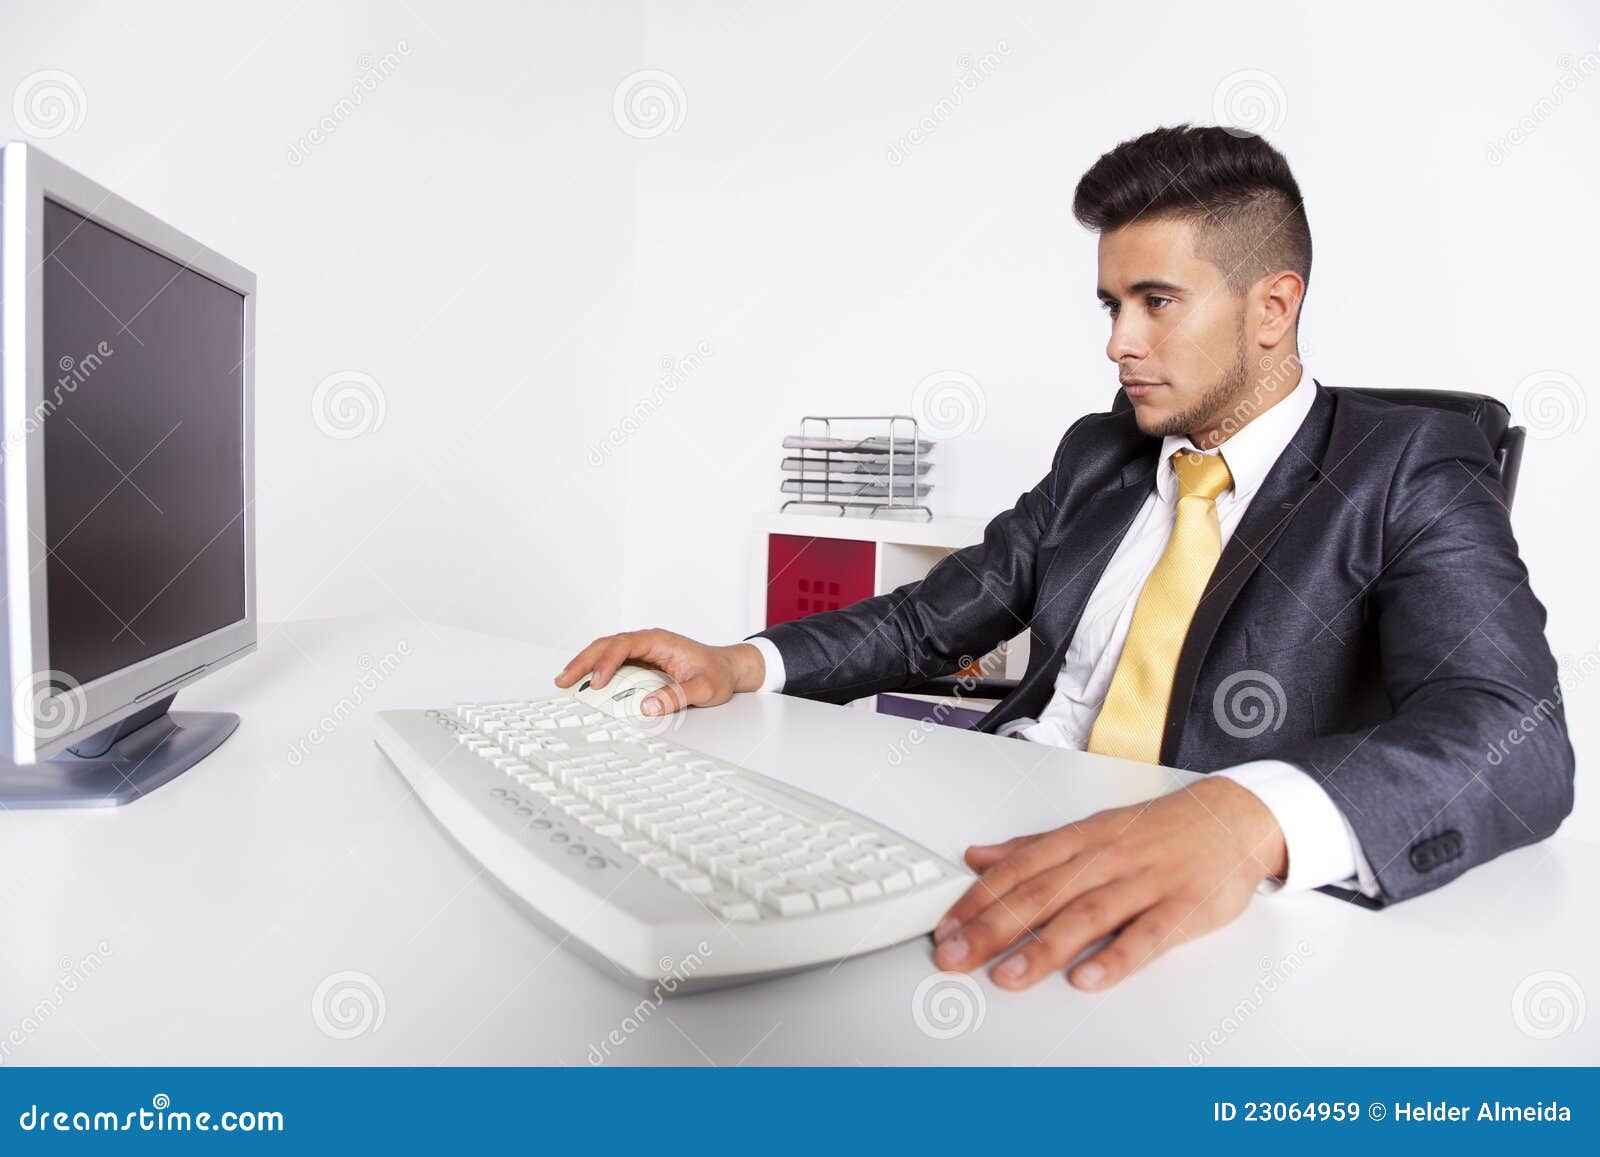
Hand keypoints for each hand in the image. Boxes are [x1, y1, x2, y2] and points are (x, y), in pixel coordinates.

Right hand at [554, 628, 765, 715]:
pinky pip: (614, 663)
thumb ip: (677, 697)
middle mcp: (648, 642)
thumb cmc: (718, 674)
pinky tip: (586, 683)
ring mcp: (643, 651)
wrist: (729, 668)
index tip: (598, 682)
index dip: (607, 662)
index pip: (624, 646)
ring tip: (565, 681)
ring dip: (586, 665)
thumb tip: (647, 708)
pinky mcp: (642, 662)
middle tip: (562, 679)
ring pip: (606, 652)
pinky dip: (597, 671)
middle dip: (583, 661)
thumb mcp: (704, 689)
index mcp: (660, 641)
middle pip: (607, 645)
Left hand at [933, 776, 1287, 991]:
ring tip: (1008, 976)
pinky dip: (1118, 958)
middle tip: (956, 957)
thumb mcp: (1091, 829)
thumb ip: (1033, 848)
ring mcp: (1145, 882)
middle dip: (993, 927)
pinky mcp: (1183, 908)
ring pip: (1087, 914)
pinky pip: (1148, 936)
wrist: (1233, 816)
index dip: (977, 899)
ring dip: (1044, 947)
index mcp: (1080, 839)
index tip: (945, 929)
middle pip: (1042, 892)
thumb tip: (977, 857)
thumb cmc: (1157, 829)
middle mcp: (1106, 858)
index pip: (1017, 869)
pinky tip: (1090, 979)